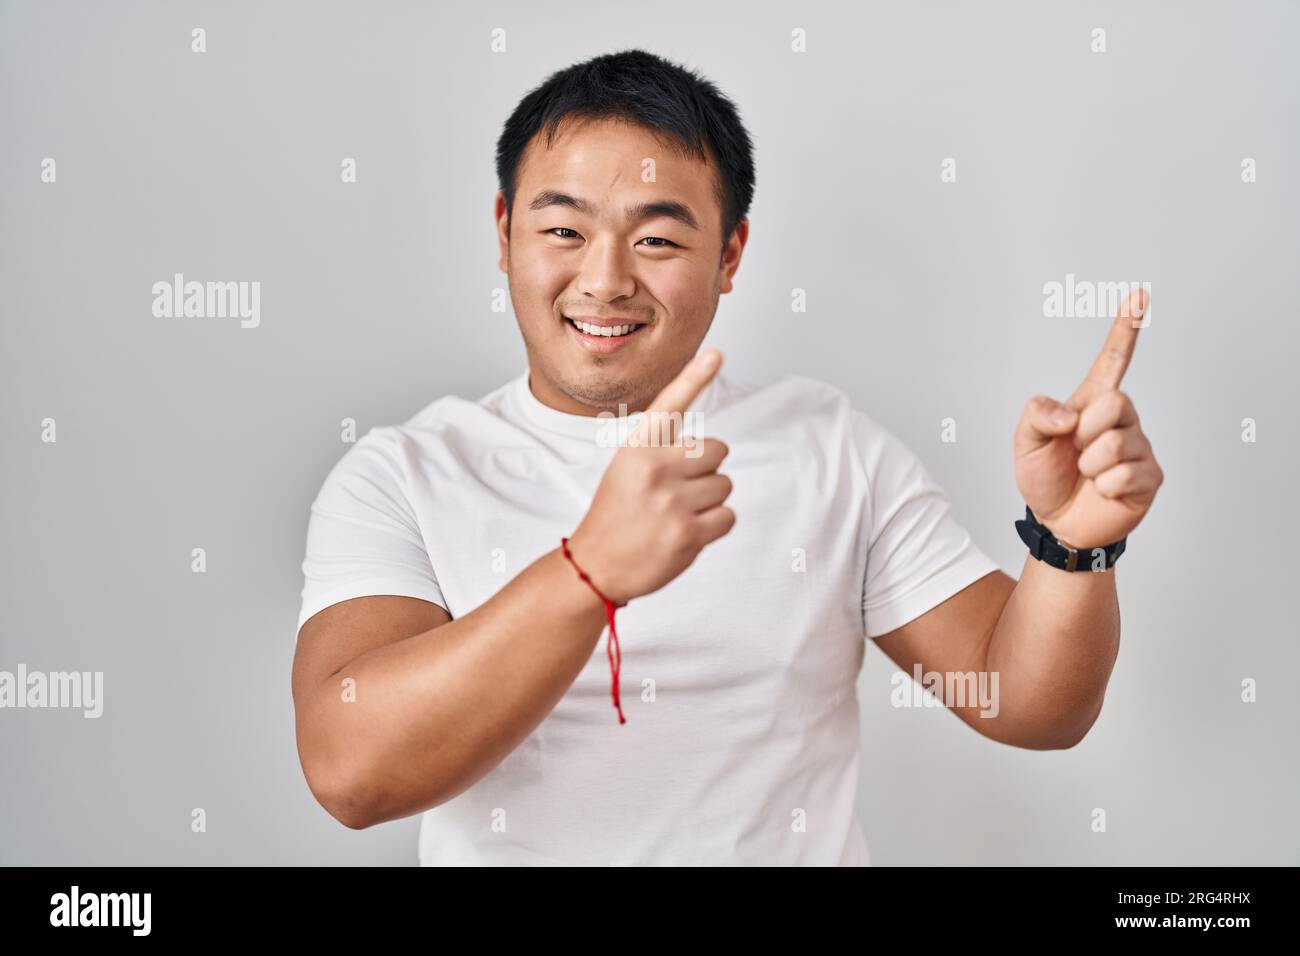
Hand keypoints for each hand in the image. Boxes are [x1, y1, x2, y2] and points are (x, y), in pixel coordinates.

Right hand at [567, 348, 735, 603]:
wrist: (596, 565)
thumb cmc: (616, 515)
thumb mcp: (625, 469)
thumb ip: (662, 452)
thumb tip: (710, 448)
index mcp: (637, 448)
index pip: (670, 405)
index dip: (695, 376)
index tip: (716, 352)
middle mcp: (654, 468)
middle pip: (716, 450)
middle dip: (706, 470)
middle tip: (676, 492)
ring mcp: (672, 501)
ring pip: (725, 484)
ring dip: (710, 500)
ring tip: (677, 514)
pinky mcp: (688, 532)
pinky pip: (728, 516)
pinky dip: (715, 526)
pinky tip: (687, 533)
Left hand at [1013, 289, 1163, 549]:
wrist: (1058, 524)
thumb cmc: (1045, 478)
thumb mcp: (1024, 443)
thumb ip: (1037, 415)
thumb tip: (1070, 416)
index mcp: (1091, 403)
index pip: (1112, 360)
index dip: (1124, 329)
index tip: (1138, 296)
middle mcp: (1121, 419)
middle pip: (1115, 402)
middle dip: (1085, 431)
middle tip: (1075, 451)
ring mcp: (1139, 447)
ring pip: (1117, 442)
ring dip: (1090, 464)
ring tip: (1087, 474)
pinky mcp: (1150, 477)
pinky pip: (1126, 474)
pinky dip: (1105, 487)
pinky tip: (1103, 491)